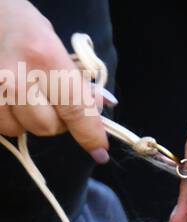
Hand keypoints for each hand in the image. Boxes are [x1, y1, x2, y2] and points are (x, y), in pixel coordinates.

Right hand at [0, 0, 107, 158]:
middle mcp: (17, 72)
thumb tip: (99, 109)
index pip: (75, 108)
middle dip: (56, 122)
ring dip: (29, 121)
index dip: (90, 135)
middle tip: (54, 104)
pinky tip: (11, 102)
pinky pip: (0, 123)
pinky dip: (9, 119)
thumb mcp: (59, 49)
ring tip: (29, 100)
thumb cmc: (27, 30)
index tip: (100, 151)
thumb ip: (78, 83)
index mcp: (45, 57)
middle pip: (47, 126)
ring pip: (20, 128)